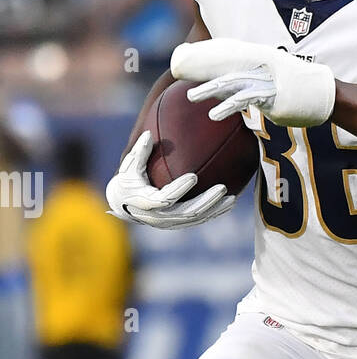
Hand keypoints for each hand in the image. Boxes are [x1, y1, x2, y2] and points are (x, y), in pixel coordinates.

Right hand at [105, 130, 234, 228]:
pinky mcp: (178, 224)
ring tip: (231, 198)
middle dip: (207, 201)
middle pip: (187, 212)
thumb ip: (138, 153)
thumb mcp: (128, 168)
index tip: (193, 176)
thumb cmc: (127, 182)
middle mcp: (159, 217)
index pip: (165, 199)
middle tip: (222, 188)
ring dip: (215, 209)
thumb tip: (148, 134)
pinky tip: (229, 203)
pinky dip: (215, 213)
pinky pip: (199, 220)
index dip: (179, 189)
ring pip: (196, 218)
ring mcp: (170, 222)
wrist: (124, 206)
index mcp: (146, 203)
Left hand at [171, 39, 335, 126]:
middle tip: (180, 80)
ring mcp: (265, 81)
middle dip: (202, 76)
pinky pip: (245, 99)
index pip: (227, 65)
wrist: (322, 96)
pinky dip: (228, 106)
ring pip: (230, 83)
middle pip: (224, 71)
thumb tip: (232, 100)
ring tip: (191, 97)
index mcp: (256, 66)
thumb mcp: (271, 89)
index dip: (207, 67)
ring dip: (209, 90)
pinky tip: (215, 114)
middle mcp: (258, 69)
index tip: (186, 71)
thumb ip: (252, 90)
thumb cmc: (297, 94)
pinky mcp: (270, 95)